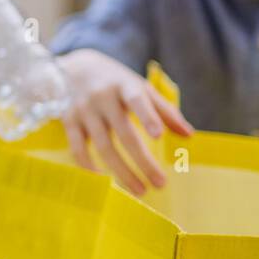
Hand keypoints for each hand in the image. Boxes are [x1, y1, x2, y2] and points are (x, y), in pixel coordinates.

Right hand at [57, 49, 193, 195]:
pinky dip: (89, 167)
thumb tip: (188, 135)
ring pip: (103, 146)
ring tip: (140, 190)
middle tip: (160, 183)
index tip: (158, 136)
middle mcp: (103, 98)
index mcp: (124, 86)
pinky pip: (78, 149)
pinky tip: (104, 181)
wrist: (74, 68)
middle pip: (124, 133)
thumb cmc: (115, 82)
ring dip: (122, 171)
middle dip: (142, 161)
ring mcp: (84, 111)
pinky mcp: (69, 122)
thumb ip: (164, 110)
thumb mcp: (139, 87)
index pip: (136, 100)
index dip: (147, 117)